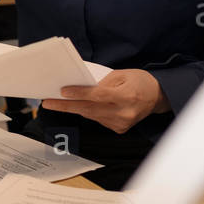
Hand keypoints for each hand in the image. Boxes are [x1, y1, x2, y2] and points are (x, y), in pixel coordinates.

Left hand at [42, 69, 170, 133]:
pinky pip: (97, 119)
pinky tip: (81, 105)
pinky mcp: (119, 129)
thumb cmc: (140, 81)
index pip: (98, 96)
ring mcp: (121, 123)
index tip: (62, 91)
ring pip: (91, 115)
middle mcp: (124, 113)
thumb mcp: (123, 74)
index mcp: (127, 96)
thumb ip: (103, 82)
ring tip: (57, 102)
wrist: (157, 97)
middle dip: (66, 105)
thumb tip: (82, 88)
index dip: (79, 93)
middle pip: (89, 109)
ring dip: (74, 108)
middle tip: (47, 102)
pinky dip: (88, 111)